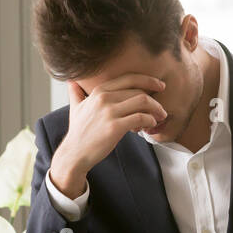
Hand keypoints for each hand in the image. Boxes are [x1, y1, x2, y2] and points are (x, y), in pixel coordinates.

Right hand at [50, 73, 166, 195]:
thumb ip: (76, 94)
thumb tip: (71, 82)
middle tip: (161, 110)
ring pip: (143, 102)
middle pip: (139, 91)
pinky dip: (150, 120)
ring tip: (159, 118)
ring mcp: (109, 112)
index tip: (159, 86)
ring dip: (156, 109)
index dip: (148, 80)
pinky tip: (150, 126)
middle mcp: (104, 98)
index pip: (130, 78)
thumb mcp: (76, 108)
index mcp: (99, 91)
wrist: (74, 154)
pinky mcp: (114, 127)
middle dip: (155, 100)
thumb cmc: (79, 132)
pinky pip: (141, 118)